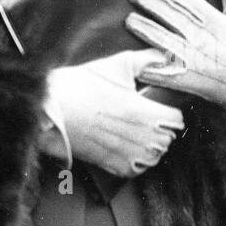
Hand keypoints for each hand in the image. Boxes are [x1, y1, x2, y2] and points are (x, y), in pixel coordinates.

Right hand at [43, 49, 184, 178]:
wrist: (50, 106)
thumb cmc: (80, 85)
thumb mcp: (115, 65)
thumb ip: (144, 60)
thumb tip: (164, 55)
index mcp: (141, 111)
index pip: (176, 120)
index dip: (171, 112)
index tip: (163, 107)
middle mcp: (135, 135)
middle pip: (167, 140)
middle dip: (163, 130)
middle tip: (152, 120)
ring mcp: (122, 151)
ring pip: (154, 157)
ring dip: (152, 148)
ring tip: (142, 135)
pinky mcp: (108, 162)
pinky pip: (135, 171)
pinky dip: (136, 163)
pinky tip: (129, 149)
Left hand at [127, 0, 225, 118]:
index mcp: (219, 23)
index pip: (190, 2)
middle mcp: (206, 41)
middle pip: (174, 18)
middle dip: (153, 4)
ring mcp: (198, 62)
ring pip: (167, 43)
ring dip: (147, 31)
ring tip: (131, 20)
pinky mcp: (194, 83)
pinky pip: (168, 76)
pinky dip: (152, 70)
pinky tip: (136, 63)